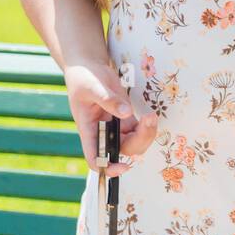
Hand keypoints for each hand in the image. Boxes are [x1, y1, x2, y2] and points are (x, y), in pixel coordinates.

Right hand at [63, 58, 158, 176]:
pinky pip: (138, 130)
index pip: (95, 158)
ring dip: (146, 134)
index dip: (108, 167)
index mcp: (89, 130)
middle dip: (138, 141)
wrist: (89, 66)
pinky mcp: (125, 117)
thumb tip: (127, 113)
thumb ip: (108, 100)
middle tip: (148, 121)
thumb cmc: (84, 77)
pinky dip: (147, 126)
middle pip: (121, 150)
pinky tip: (150, 115)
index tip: (123, 166)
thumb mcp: (93, 86)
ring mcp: (114, 126)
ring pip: (133, 142)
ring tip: (151, 116)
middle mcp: (102, 132)